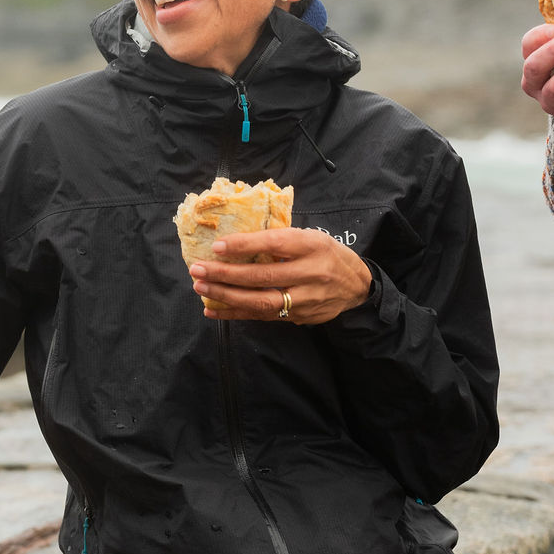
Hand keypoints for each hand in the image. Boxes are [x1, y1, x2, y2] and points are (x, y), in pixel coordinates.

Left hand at [188, 227, 371, 323]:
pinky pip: (262, 317)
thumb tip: (236, 241)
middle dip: (226, 274)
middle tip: (197, 269)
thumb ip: (280, 239)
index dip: (245, 246)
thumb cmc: (326, 254)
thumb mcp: (310, 237)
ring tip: (201, 288)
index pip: (275, 244)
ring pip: (261, 302)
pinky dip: (235, 313)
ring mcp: (305, 299)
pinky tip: (213, 308)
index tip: (217, 246)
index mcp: (312, 246)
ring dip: (227, 296)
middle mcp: (311, 273)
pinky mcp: (299, 317)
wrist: (356, 286)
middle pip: (263, 277)